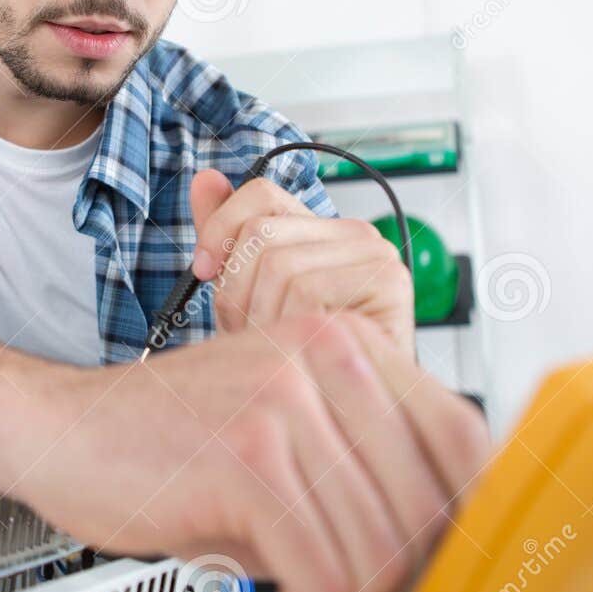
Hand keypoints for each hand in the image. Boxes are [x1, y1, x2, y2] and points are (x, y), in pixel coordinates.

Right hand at [9, 313, 490, 591]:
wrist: (57, 430)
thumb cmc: (160, 443)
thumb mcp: (278, 440)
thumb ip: (354, 475)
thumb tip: (435, 558)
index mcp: (347, 344)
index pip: (462, 441)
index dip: (461, 525)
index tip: (431, 581)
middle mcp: (329, 356)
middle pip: (427, 508)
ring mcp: (291, 400)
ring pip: (379, 551)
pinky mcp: (251, 453)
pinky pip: (323, 573)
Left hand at [189, 168, 414, 353]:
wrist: (338, 413)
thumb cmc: (294, 359)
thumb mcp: (245, 295)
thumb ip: (226, 237)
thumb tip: (205, 178)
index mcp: (321, 229)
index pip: (261, 194)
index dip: (220, 229)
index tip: (203, 271)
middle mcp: (354, 234)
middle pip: (261, 233)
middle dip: (236, 290)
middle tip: (248, 330)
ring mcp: (377, 256)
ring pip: (279, 266)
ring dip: (261, 320)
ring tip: (275, 350)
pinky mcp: (389, 285)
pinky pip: (307, 292)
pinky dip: (288, 328)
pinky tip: (300, 354)